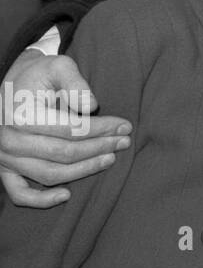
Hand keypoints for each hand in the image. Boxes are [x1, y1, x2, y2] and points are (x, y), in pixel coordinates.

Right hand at [0, 49, 130, 206]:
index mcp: (22, 115)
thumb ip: (75, 83)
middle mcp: (9, 140)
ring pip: (49, 174)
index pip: (71, 129)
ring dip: (83, 171)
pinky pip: (20, 194)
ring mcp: (5, 158)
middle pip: (63, 153)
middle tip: (124, 142)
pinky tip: (67, 194)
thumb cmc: (40, 75)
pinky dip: (41, 200)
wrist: (13, 85)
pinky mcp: (5, 169)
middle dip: (99, 148)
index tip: (125, 125)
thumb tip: (92, 106)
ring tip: (110, 159)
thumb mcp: (58, 66)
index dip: (102, 128)